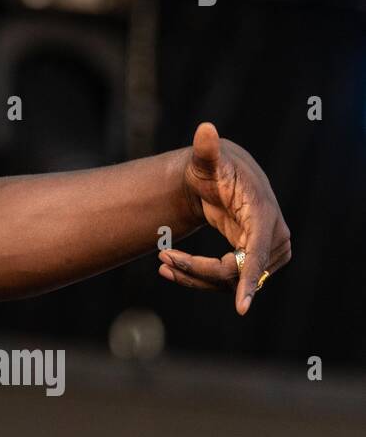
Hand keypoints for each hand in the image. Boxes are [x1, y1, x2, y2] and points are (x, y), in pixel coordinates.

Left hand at [158, 122, 291, 314]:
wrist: (224, 178)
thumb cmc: (214, 167)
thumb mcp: (206, 159)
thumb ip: (206, 149)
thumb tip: (205, 129)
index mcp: (262, 213)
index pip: (257, 252)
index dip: (249, 277)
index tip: (243, 306)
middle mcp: (273, 236)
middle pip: (237, 271)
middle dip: (199, 270)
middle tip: (163, 258)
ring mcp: (268, 252)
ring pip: (232, 281)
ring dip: (196, 277)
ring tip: (164, 262)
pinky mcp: (257, 261)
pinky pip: (230, 281)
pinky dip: (200, 278)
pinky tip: (173, 268)